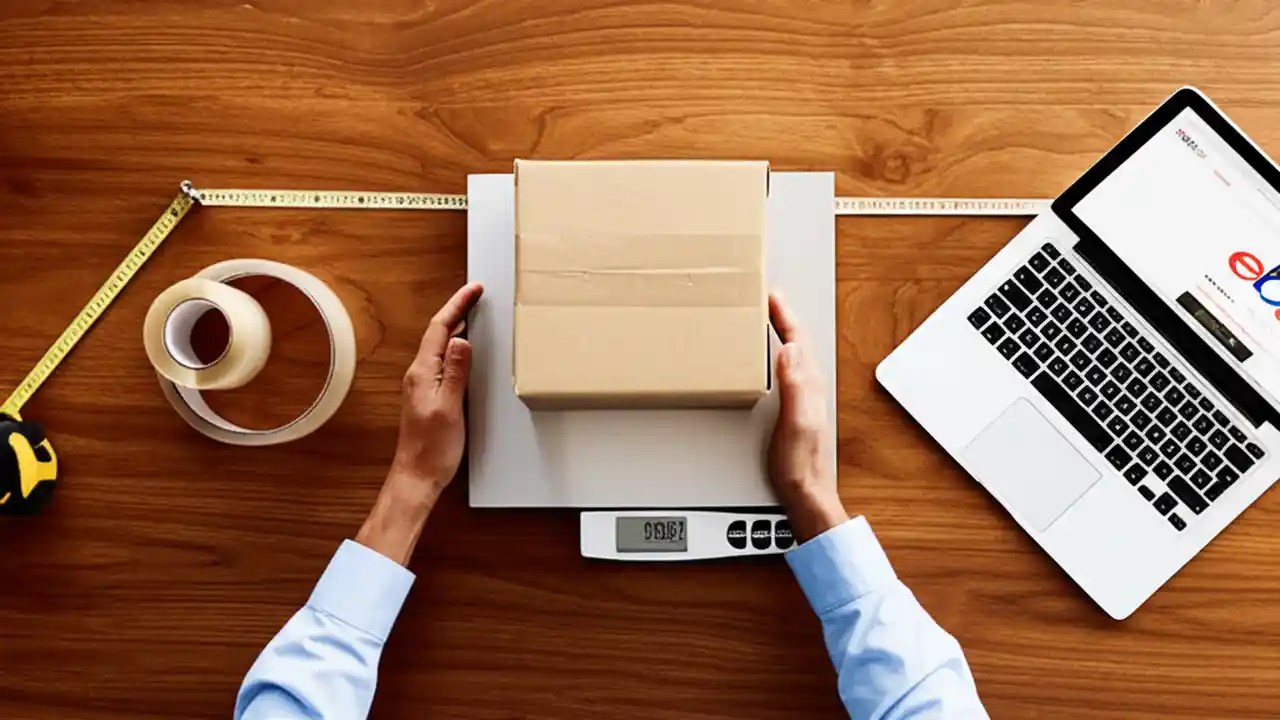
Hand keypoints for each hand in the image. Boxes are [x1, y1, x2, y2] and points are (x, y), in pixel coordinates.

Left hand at [357, 283, 483, 564]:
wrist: (417, 475)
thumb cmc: (433, 447)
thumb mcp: (449, 406)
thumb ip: (455, 371)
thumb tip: (460, 339)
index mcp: (422, 372)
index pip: (440, 329)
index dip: (457, 306)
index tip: (474, 290)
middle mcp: (418, 374)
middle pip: (438, 333)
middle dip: (457, 311)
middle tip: (477, 296)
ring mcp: (421, 384)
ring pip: (439, 346)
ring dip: (456, 327)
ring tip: (474, 315)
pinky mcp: (428, 395)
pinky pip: (441, 362)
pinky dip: (454, 348)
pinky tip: (465, 351)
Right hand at [768, 292, 847, 542]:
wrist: (805, 494)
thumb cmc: (800, 464)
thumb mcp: (795, 423)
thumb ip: (795, 385)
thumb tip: (791, 349)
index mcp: (809, 385)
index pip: (798, 339)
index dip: (784, 315)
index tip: (770, 294)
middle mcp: (809, 387)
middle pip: (796, 341)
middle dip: (782, 315)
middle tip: (766, 296)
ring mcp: (802, 397)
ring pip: (792, 353)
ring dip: (780, 331)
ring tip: (767, 316)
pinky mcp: (793, 408)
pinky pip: (786, 369)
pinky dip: (776, 353)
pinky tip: (768, 356)